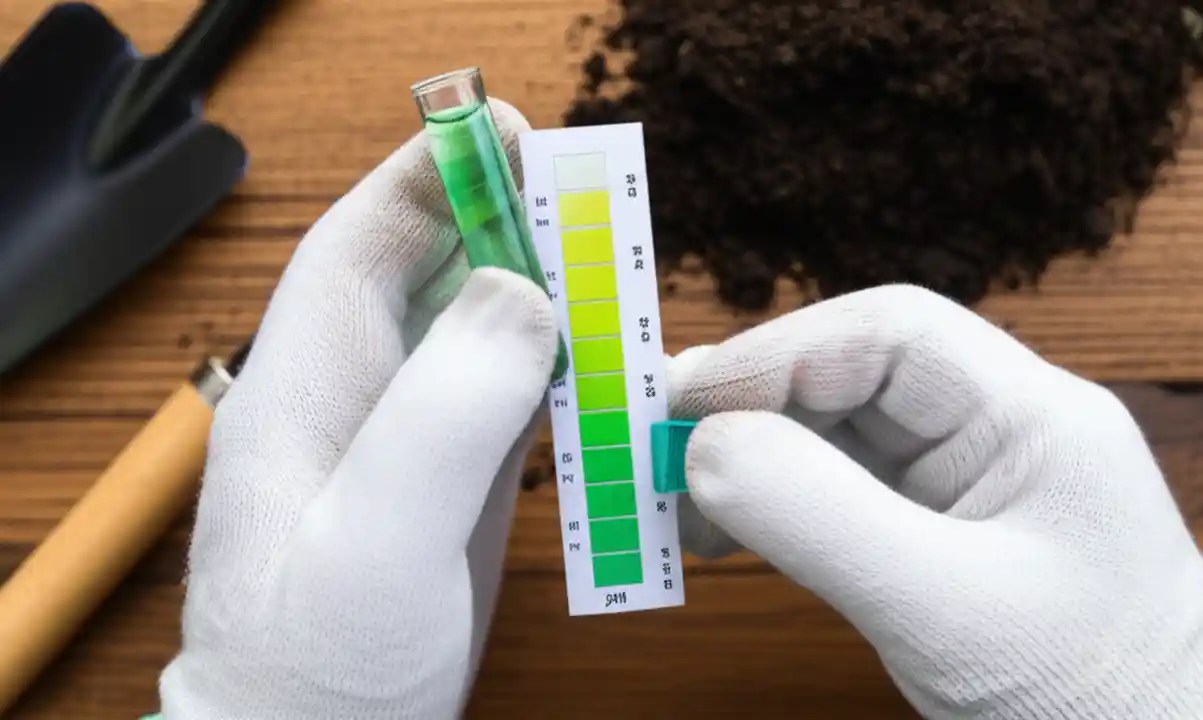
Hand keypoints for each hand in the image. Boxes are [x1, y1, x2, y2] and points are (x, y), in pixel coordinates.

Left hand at [157, 100, 558, 718]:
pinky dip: (546, 366)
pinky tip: (586, 359)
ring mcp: (401, 448)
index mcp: (307, 396)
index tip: (498, 133)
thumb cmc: (316, 673)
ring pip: (469, 332)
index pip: (358, 250)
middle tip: (576, 193)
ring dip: (531, 291)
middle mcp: (352, 407)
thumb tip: (515, 294)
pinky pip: (498, 399)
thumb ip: (442, 412)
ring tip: (598, 266)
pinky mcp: (442, 490)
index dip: (427, 180)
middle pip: (424, 277)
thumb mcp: (377, 539)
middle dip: (495, 222)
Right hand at [668, 285, 1202, 718]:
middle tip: (656, 448)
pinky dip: (770, 505)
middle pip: (849, 376)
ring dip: (749, 458)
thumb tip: (703, 448)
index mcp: (1033, 416)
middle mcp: (995, 432)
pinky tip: (723, 531)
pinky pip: (833, 493)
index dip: (777, 353)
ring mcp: (961, 484)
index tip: (684, 401)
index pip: (890, 334)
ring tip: (679, 504)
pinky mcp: (930, 534)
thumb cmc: (1089, 696)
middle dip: (750, 405)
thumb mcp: (946, 608)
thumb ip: (821, 519)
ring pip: (831, 433)